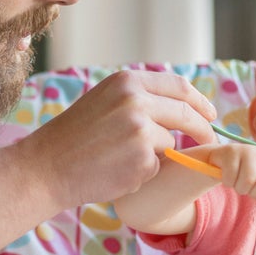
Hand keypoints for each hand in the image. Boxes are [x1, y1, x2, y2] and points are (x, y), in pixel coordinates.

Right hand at [16, 70, 217, 207]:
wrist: (45, 167)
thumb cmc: (72, 139)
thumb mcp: (104, 102)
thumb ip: (138, 99)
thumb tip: (180, 106)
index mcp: (126, 81)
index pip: (179, 86)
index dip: (199, 101)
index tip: (209, 114)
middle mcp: (136, 99)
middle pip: (186, 113)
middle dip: (202, 128)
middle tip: (209, 140)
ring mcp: (142, 129)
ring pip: (171, 143)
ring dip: (157, 155)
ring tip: (121, 160)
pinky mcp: (143, 158)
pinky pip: (157, 167)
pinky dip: (143, 173)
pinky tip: (115, 172)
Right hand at [204, 143, 255, 208]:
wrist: (222, 158)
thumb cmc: (245, 172)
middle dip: (255, 193)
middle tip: (248, 191)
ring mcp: (247, 150)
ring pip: (248, 180)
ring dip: (241, 189)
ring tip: (238, 184)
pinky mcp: (231, 152)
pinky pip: (231, 176)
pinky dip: (228, 183)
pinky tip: (228, 178)